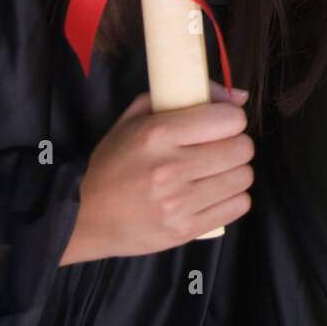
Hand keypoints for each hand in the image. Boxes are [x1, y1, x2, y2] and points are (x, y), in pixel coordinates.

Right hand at [60, 81, 253, 263]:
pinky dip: (232, 198)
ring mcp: (177, 203)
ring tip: (214, 173)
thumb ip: (188, 95)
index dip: (230, 119)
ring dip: (234, 172)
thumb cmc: (114, 161)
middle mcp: (170, 168)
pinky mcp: (183, 230)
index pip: (230, 119)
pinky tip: (212, 194)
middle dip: (235, 145)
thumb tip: (239, 96)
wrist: (83, 216)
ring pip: (243, 177)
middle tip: (219, 149)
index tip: (220, 125)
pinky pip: (238, 207)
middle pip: (242, 149)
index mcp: (158, 134)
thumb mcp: (138, 117)